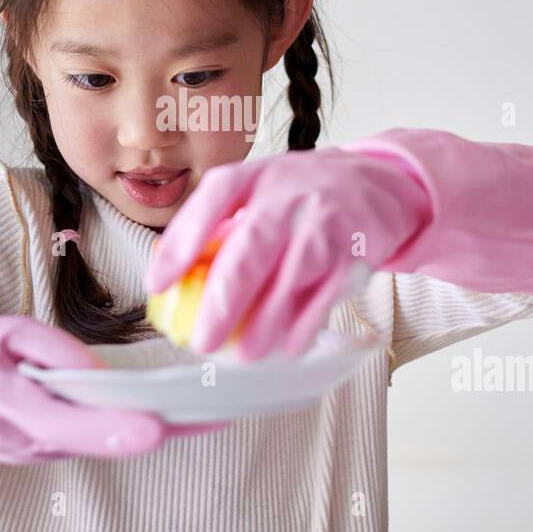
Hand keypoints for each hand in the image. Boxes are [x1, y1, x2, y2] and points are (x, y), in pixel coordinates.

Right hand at [0, 315, 230, 462]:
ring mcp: (43, 451)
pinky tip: (174, 413)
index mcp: (15, 407)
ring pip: (108, 443)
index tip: (158, 426)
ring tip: (210, 410)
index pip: (74, 425)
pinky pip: (100, 440)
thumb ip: (55, 350)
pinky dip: (134, 428)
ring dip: (157, 429)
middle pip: (106, 441)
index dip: (119, 429)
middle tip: (217, 416)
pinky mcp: (52, 450)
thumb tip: (102, 373)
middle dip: (162, 429)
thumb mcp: (5, 335)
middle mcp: (33, 441)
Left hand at [144, 147, 429, 360]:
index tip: (157, 285)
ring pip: (292, 275)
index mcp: (251, 178)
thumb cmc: (300, 194)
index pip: (211, 203)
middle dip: (223, 301)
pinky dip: (307, 323)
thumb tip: (167, 274)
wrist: (375, 182)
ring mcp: (324, 222)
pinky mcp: (355, 249)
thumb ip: (215, 225)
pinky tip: (289, 346)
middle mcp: (287, 196)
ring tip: (245, 354)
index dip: (181, 244)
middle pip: (250, 248)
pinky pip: (329, 292)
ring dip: (267, 321)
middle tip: (203, 341)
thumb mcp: (255, 191)